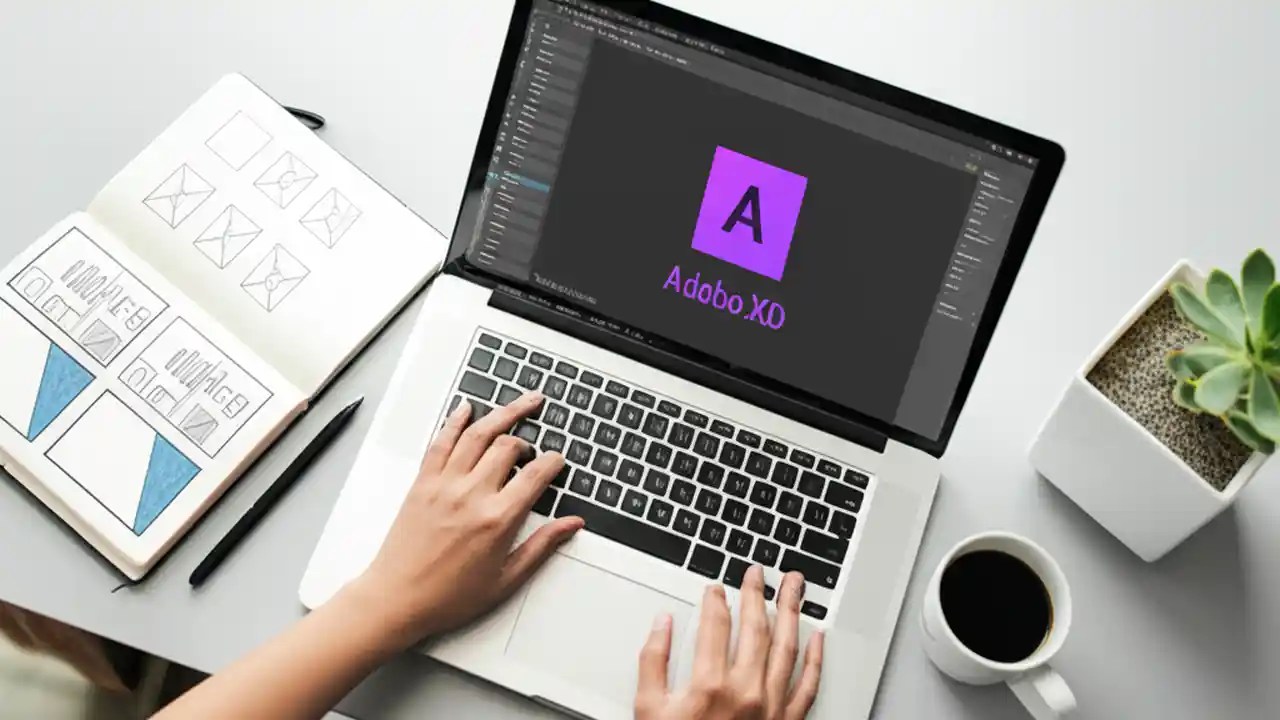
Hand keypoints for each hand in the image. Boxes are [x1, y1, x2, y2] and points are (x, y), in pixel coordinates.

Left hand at [346, 391, 582, 650]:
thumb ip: (542, 546)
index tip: (557, 460)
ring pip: (478, 434)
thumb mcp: (507, 579)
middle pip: (508, 446)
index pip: (535, 474)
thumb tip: (571, 525)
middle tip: (534, 446)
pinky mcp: (422, 483)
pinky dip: (455, 421)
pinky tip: (466, 409)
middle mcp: (471, 495)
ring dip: (503, 413)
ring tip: (522, 403)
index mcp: (497, 519)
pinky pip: (441, 442)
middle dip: (528, 439)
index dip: (552, 461)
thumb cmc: (448, 596)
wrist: (397, 600)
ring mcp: (444, 485)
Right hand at [636, 567, 823, 719]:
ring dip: (792, 612)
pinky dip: (816, 659)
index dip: (715, 600)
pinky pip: (808, 685)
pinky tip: (819, 638)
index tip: (715, 587)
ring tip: (795, 587)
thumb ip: (653, 661)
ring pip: (787, 647)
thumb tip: (661, 623)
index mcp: (710, 684)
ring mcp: (772, 707)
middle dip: (757, 594)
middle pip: (756, 627)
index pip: (716, 625)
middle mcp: (746, 691)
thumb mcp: (648, 710)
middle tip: (759, 572)